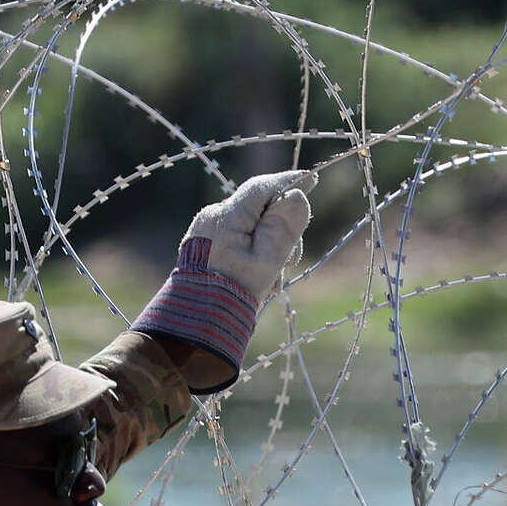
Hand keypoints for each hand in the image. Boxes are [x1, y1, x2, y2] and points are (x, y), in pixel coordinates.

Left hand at [132, 168, 315, 391]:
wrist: (195, 325)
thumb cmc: (233, 294)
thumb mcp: (266, 260)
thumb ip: (283, 226)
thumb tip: (297, 194)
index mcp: (225, 217)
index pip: (262, 187)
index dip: (289, 182)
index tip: (311, 180)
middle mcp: (212, 218)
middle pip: (259, 208)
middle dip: (281, 228)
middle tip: (291, 260)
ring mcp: (206, 233)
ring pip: (250, 226)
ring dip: (270, 246)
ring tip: (274, 279)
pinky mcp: (205, 249)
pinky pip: (238, 240)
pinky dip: (255, 253)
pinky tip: (261, 281)